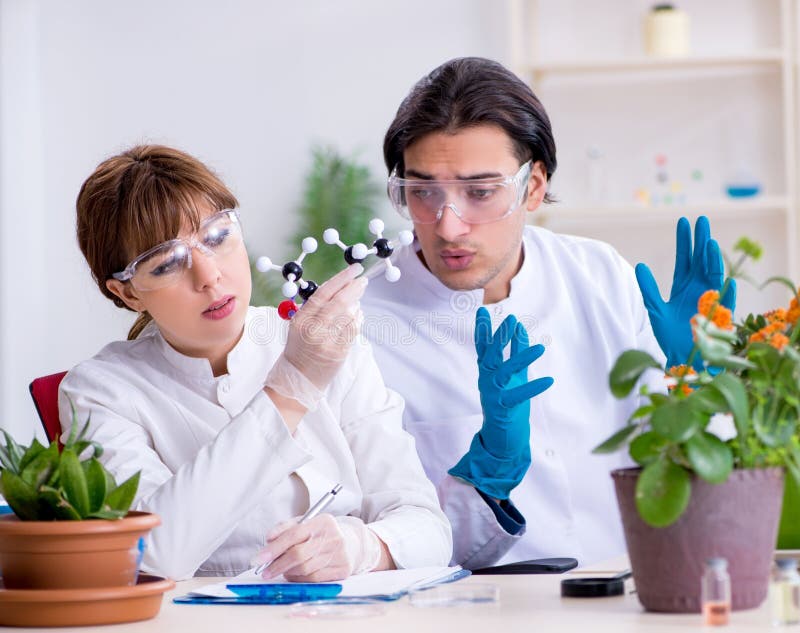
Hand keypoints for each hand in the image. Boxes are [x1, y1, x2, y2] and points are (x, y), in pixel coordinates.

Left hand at [253, 514, 380, 581]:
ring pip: (304, 570)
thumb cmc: (322, 533)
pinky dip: (299, 578)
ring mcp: (339, 555)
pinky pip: (313, 579)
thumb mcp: (306, 523)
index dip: (274, 548)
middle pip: (298, 555)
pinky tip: (295, 574)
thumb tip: (269, 540)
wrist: (353, 543)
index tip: (258, 558)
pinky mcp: (342, 570)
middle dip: (277, 565)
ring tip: (282, 569)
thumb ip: (286, 528)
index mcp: (323, 521)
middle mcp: (333, 537)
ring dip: (287, 572)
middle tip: (264, 571)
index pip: (294, 535)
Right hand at [265, 264, 366, 408]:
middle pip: (340, 302)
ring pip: (349, 315)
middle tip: (363, 280)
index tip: (354, 269)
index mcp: (301, 319)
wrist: (297, 380)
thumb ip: (315, 308)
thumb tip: (340, 288)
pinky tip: (358, 315)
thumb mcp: (298, 325)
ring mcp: (328, 342)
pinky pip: (353, 330)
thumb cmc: (299, 349)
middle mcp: (314, 330)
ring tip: (356, 300)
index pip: (324, 293)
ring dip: (356, 304)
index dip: (341, 278)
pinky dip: (358, 319)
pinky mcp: (339, 352)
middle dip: (354, 288)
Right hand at [448, 308, 553, 499]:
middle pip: (490, 355)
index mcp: (488, 371)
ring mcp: (493, 394)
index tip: (482, 310)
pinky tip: (549, 381)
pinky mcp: (503, 408)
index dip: (482, 329)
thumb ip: (515, 350)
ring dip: (520, 359)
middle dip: (500, 338)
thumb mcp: (514, 373)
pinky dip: (533, 388)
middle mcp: (486, 380)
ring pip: (503, 373)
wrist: (502, 437)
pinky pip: (518, 396)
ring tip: (540, 349)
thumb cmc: (508, 402)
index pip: (483, 346)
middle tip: (510, 321)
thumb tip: (518, 326)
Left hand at [635, 216, 735, 369]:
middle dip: (701, 241)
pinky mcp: (719, 315)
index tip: (683, 221)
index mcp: (682, 286)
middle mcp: (698, 288)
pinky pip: (725, 303)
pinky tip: (727, 281)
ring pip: (713, 274)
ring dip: (712, 260)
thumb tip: (640, 265)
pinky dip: (726, 293)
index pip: (684, 258)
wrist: (681, 357)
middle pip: (701, 260)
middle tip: (701, 220)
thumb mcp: (655, 310)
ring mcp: (710, 299)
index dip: (684, 241)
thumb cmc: (669, 335)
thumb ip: (648, 289)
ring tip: (709, 243)